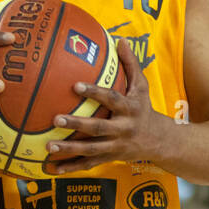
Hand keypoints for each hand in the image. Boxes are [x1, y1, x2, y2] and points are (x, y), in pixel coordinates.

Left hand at [44, 38, 161, 174]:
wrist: (159, 141)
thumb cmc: (145, 108)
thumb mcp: (142, 86)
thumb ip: (130, 64)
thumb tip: (119, 40)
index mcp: (130, 109)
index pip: (112, 99)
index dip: (95, 93)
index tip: (76, 85)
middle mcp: (123, 129)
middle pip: (98, 128)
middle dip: (77, 125)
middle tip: (56, 119)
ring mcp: (116, 146)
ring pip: (91, 150)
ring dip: (69, 149)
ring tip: (48, 146)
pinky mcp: (110, 158)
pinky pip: (89, 164)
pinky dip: (71, 167)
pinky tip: (52, 168)